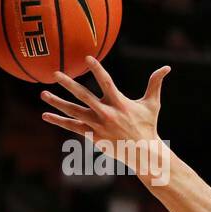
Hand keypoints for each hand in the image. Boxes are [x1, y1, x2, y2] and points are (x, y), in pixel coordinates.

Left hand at [40, 57, 170, 172]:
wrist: (143, 153)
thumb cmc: (148, 126)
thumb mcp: (152, 104)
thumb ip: (155, 83)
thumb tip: (167, 67)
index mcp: (120, 103)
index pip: (106, 82)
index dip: (97, 69)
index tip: (87, 57)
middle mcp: (106, 114)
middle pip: (84, 96)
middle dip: (69, 84)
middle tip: (56, 74)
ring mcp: (98, 126)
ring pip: (74, 112)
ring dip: (57, 103)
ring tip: (43, 94)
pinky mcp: (92, 136)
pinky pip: (72, 127)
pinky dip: (58, 121)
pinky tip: (46, 115)